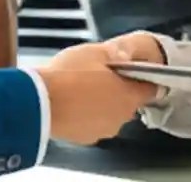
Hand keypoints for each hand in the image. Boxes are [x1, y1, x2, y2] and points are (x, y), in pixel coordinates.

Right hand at [34, 32, 163, 144]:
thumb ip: (114, 53)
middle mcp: (120, 117)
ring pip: (109, 115)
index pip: (151, 90)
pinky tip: (70, 104)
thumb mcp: (93, 52)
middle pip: (127, 102)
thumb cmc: (67, 76)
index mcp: (128, 95)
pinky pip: (91, 124)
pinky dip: (85, 116)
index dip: (143, 79)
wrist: (39, 101)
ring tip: (79, 90)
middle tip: (97, 77)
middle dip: (117, 91)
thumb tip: (123, 55)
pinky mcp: (84, 139)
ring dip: (100, 104)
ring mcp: (103, 130)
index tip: (134, 74)